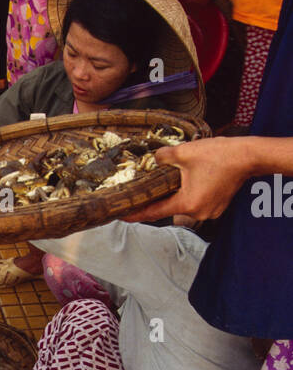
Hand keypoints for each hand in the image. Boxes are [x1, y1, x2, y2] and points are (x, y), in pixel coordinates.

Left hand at [125, 137, 253, 222]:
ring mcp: (210, 211)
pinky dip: (190, 194)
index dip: (137, 214)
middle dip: (158, 199)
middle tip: (144, 192)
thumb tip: (154, 159)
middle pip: (170, 208)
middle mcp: (199, 213)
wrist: (247, 156)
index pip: (155, 213)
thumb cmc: (219, 155)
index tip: (122, 216)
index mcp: (187, 203)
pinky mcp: (218, 206)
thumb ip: (163, 158)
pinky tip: (189, 181)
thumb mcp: (184, 152)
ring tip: (171, 182)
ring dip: (176, 195)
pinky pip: (197, 203)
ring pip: (184, 205)